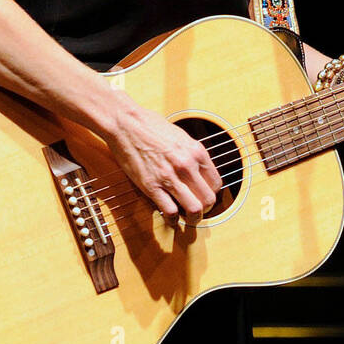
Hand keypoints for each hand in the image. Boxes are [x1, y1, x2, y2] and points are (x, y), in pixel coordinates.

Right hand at [103, 99, 222, 223]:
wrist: (126, 123)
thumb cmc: (151, 126)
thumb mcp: (181, 137)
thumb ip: (192, 155)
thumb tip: (200, 172)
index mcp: (197, 152)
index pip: (216, 183)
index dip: (212, 194)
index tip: (204, 196)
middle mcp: (187, 165)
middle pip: (208, 199)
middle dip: (205, 210)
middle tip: (198, 210)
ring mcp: (169, 177)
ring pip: (194, 209)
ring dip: (193, 218)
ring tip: (187, 218)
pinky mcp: (151, 186)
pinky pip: (169, 211)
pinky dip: (172, 220)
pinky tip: (170, 218)